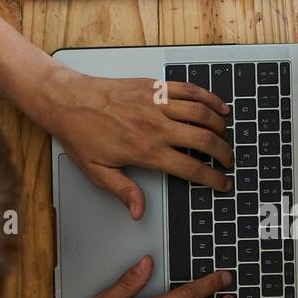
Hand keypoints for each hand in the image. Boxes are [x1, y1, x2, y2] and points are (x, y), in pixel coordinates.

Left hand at [35, 67, 233, 218]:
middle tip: (229, 161)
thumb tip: (139, 211)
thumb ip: (123, 191)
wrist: (68, 101)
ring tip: (225, 136)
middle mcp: (156, 126)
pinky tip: (218, 106)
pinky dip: (208, 97)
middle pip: (204, 140)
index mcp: (146, 151)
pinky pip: (189, 90)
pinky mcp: (154, 87)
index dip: (213, 179)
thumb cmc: (82, 135)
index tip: (223, 183)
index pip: (191, 168)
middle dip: (224, 153)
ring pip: (202, 113)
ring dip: (220, 127)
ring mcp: (157, 103)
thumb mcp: (98, 172)